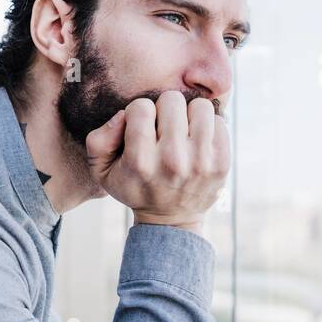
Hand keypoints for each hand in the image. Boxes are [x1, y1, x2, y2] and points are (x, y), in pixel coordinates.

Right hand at [85, 90, 228, 229]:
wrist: (170, 221)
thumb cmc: (134, 187)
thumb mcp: (102, 171)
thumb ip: (99, 140)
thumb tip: (123, 115)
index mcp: (140, 161)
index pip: (141, 107)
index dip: (138, 112)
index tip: (141, 128)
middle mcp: (172, 161)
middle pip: (172, 100)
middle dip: (164, 110)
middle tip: (163, 129)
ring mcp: (201, 162)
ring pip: (200, 106)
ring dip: (189, 115)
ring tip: (182, 132)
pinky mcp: (222, 163)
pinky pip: (220, 121)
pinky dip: (208, 126)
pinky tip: (197, 141)